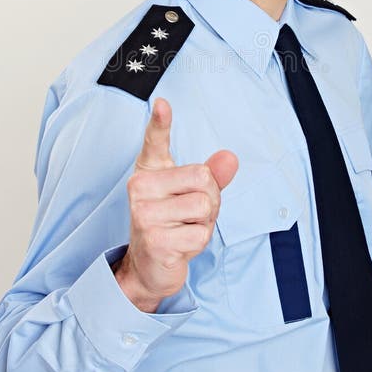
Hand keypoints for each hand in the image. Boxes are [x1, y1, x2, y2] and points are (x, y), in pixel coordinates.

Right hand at [113, 97, 237, 310]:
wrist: (148, 268)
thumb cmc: (172, 223)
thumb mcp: (191, 195)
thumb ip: (212, 175)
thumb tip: (230, 157)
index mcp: (148, 171)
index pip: (155, 141)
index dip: (160, 122)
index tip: (163, 104)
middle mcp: (140, 187)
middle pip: (203, 178)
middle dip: (210, 199)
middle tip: (190, 216)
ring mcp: (144, 214)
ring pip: (204, 206)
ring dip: (205, 223)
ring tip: (184, 229)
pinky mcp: (155, 240)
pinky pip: (201, 233)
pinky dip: (199, 242)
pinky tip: (180, 245)